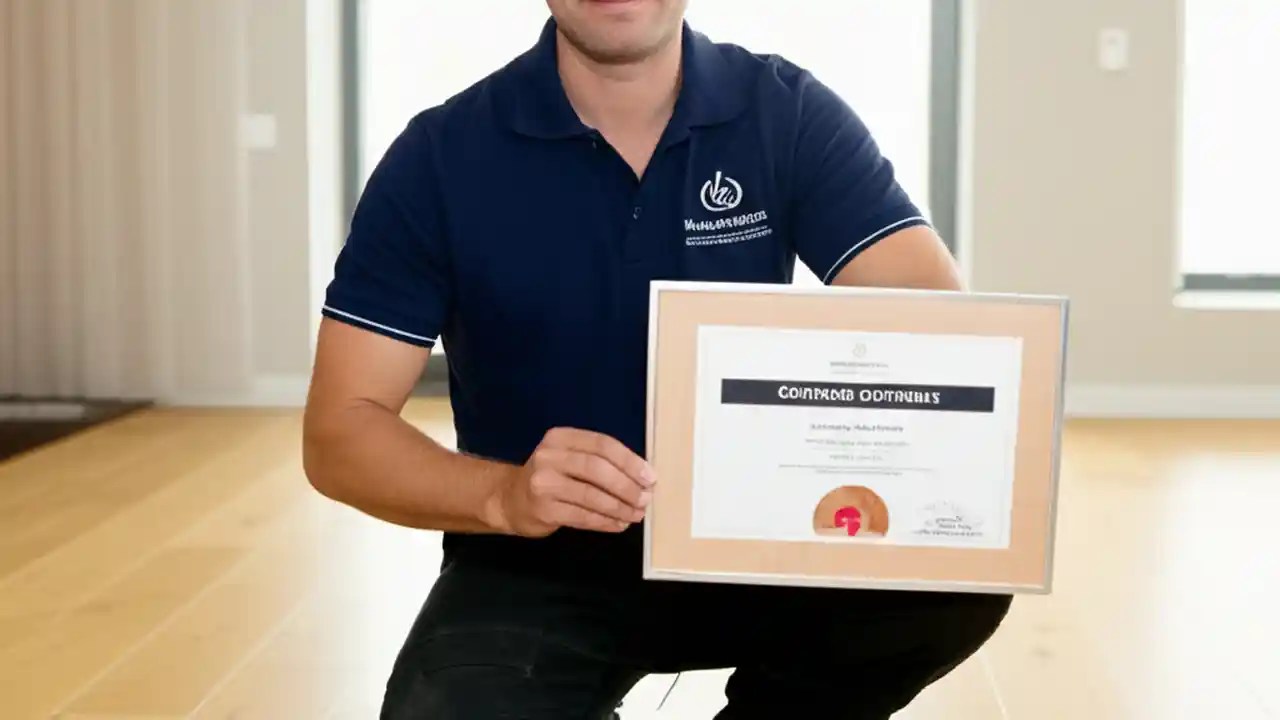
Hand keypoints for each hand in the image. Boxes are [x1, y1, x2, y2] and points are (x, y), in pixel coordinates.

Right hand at [485, 427, 655, 537]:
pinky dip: (605, 521)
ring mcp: (543, 483)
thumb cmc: (551, 479)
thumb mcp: (569, 459)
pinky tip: (618, 524)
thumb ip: (600, 462)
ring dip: (619, 507)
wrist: (510, 500)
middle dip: (626, 486)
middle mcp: (549, 456)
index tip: (650, 477)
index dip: (630, 461)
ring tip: (636, 514)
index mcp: (561, 438)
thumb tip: (642, 477)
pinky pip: (582, 516)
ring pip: (591, 495)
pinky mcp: (543, 509)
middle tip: (645, 499)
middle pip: (597, 468)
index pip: (602, 444)